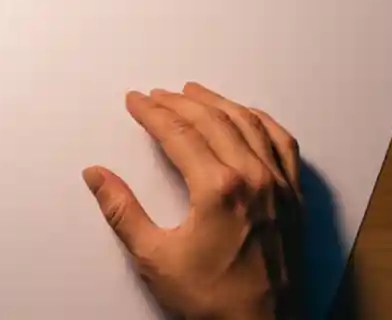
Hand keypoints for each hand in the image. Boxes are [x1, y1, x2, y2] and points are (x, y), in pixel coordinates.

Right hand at [82, 83, 301, 319]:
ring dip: (218, 103)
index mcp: (218, 188)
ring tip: (195, 92)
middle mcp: (253, 177)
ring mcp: (278, 185)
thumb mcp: (155, 258)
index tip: (135, 101)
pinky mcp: (294, 198)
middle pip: (212, 120)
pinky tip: (250, 115)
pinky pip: (282, 144)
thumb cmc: (214, 300)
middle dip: (179, 102)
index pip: (178, 133)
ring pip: (248, 124)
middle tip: (156, 95)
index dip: (152, 113)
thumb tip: (97, 176)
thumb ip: (123, 211)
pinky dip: (262, 121)